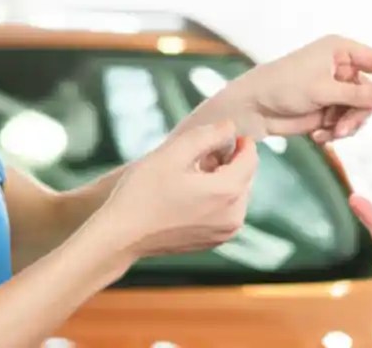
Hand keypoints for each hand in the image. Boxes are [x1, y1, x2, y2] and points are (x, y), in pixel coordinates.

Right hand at [97, 120, 258, 258]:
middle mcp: (233, 217)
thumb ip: (208, 135)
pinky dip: (214, 198)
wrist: (120, 236)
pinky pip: (225, 211)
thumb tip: (230, 128)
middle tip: (197, 155)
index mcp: (228, 192)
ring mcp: (224, 233)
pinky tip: (187, 194)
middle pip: (245, 177)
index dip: (239, 141)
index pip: (250, 158)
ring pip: (235, 194)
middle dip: (228, 162)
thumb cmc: (143, 192)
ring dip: (221, 180)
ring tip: (189, 175)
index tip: (221, 134)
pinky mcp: (212, 242)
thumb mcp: (174, 152)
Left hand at [231, 34, 371, 142]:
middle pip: (370, 93)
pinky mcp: (327, 108)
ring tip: (330, 132)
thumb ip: (359, 96)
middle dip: (359, 114)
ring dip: (347, 126)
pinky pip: (346, 122)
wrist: (254, 109)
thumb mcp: (323, 90)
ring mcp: (334, 89)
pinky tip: (320, 135)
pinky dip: (335, 131)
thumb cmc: (281, 86)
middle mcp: (340, 68)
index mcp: (340, 50)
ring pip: (359, 111)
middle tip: (345, 128)